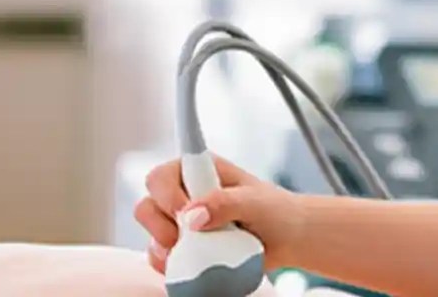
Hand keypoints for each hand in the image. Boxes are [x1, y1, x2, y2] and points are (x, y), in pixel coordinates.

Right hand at [136, 153, 308, 273]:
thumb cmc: (276, 211)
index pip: (163, 174)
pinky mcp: (186, 247)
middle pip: (147, 205)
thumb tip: (193, 216)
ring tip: (198, 251)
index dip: (166, 194)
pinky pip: (161, 258)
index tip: (186, 212)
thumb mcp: (255, 201)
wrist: (289, 239)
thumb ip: (225, 203)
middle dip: (162, 225)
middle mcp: (186, 194)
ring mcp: (183, 223)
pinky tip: (194, 264)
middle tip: (188, 236)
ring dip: (167, 247)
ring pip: (151, 234)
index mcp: (200, 171)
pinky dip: (171, 265)